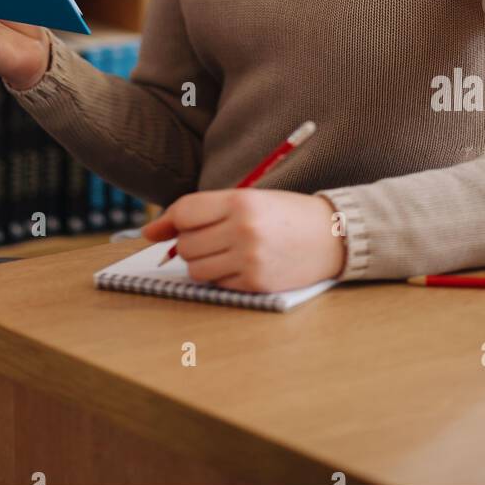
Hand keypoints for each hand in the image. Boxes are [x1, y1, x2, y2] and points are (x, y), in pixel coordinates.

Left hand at [141, 188, 345, 291]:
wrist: (334, 235)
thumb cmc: (287, 214)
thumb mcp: (250, 199)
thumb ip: (204, 211)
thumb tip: (151, 232)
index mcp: (240, 200)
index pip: (184, 212)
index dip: (166, 222)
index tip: (154, 231)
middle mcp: (243, 229)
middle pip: (185, 244)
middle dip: (187, 244)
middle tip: (207, 238)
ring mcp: (250, 259)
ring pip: (195, 269)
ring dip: (201, 263)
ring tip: (223, 252)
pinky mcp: (256, 284)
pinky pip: (217, 285)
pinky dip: (220, 277)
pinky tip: (239, 265)